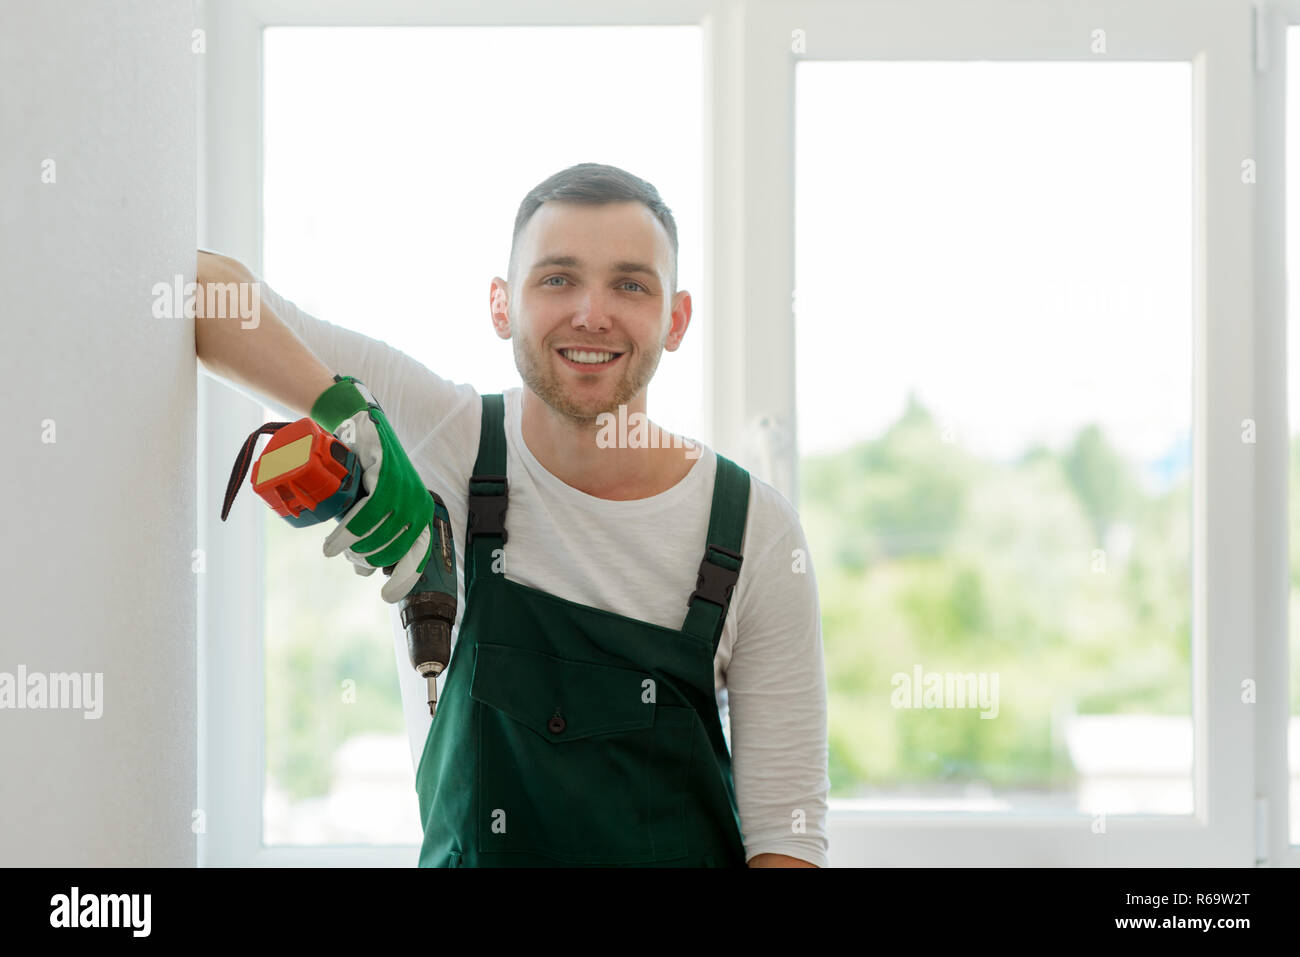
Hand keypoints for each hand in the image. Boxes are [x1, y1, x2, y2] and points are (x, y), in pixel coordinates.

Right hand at [310, 376, 434, 602]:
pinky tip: (334, 544)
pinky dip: (348, 533)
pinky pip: (368, 517)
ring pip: (378, 537)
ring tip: (336, 547)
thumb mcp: (373, 507)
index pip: (418, 556)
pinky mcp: (388, 480)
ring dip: (353, 549)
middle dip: (364, 558)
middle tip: (344, 554)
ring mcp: (406, 492)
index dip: (404, 579)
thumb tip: (366, 571)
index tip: (386, 596)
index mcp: (420, 514)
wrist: (356, 426)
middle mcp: (418, 505)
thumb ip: (373, 536)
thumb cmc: (363, 472)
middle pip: (390, 551)